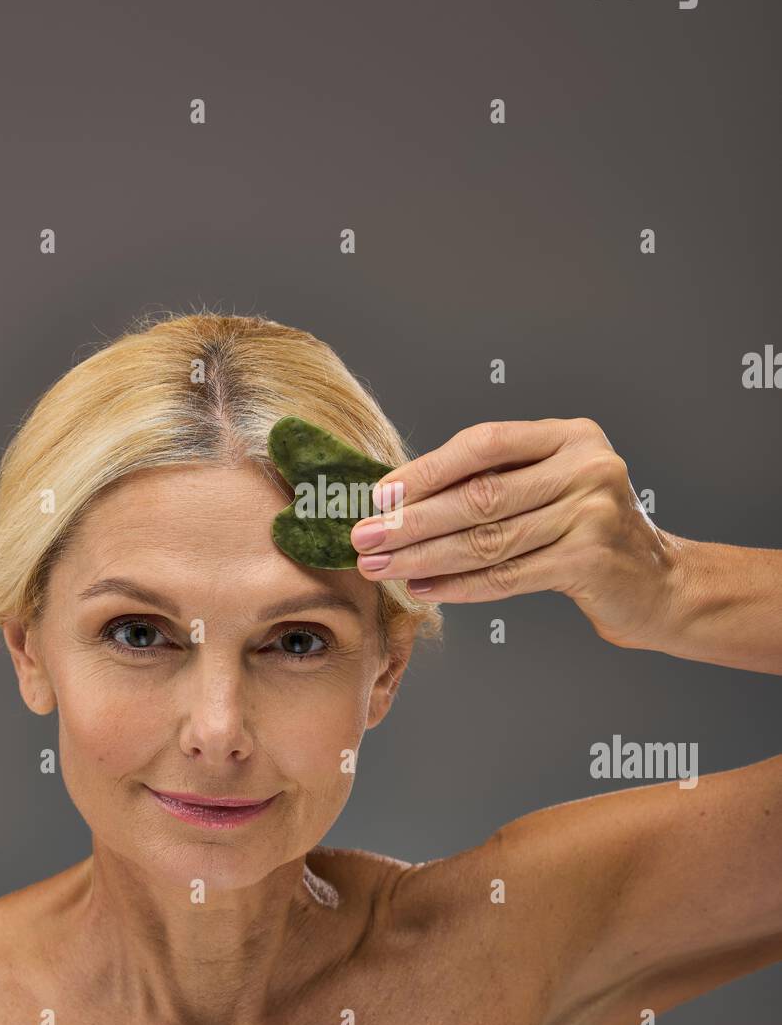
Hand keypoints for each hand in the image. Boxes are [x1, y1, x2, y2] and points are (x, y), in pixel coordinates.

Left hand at [350, 418, 677, 651]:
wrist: (660, 583)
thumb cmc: (589, 533)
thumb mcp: (554, 486)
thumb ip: (498, 480)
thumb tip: (400, 497)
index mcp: (570, 436)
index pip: (484, 443)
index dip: (427, 469)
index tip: (379, 495)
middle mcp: (586, 466)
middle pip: (479, 494)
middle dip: (411, 519)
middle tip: (364, 536)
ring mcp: (592, 513)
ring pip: (486, 539)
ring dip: (423, 556)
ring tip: (382, 567)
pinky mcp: (590, 560)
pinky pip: (506, 575)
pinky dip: (458, 585)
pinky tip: (424, 588)